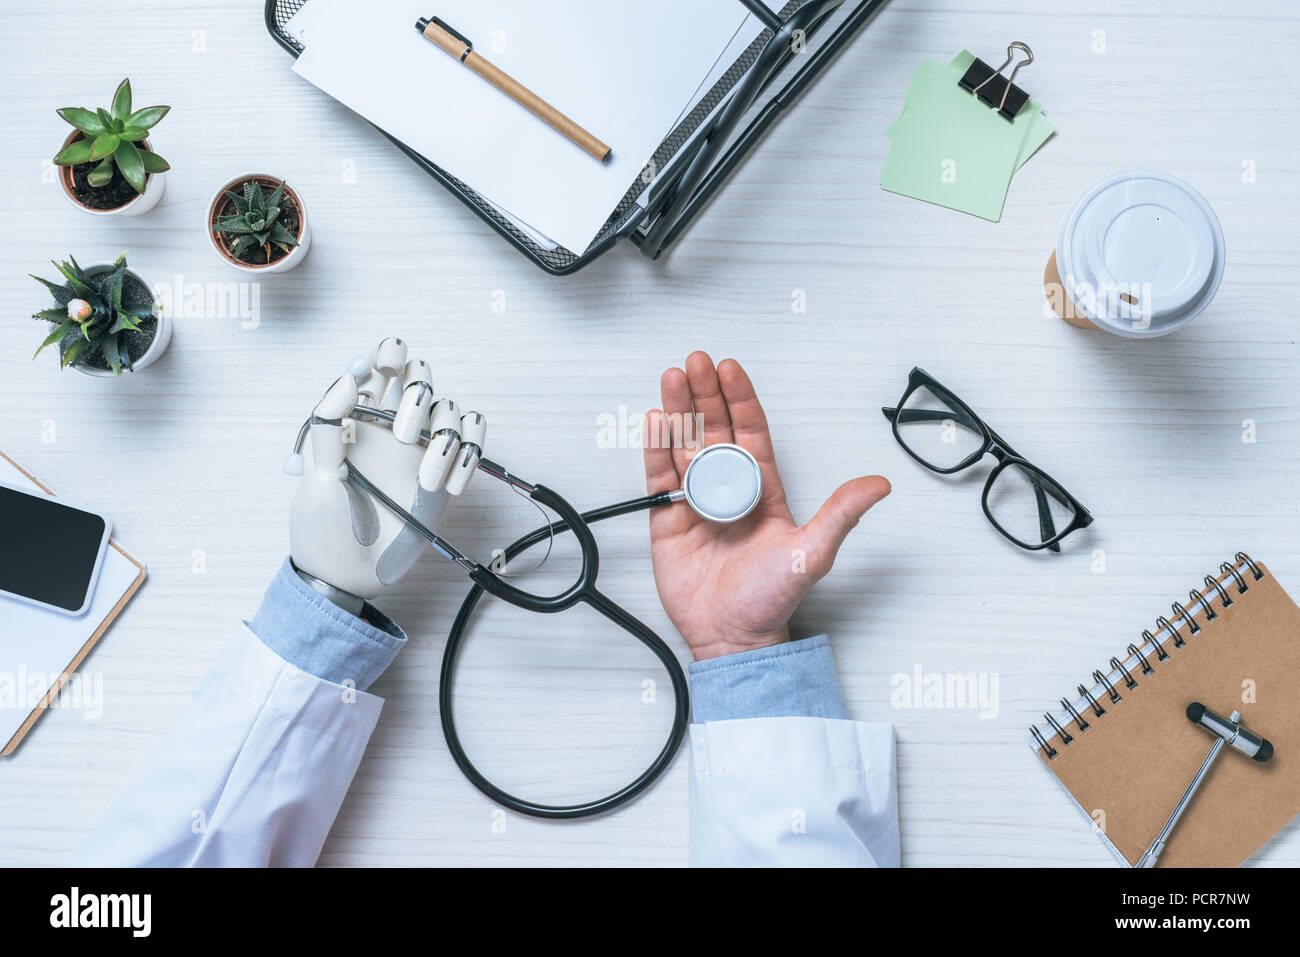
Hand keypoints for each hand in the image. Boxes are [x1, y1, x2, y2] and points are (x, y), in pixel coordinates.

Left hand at [286, 337, 485, 600]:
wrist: (349, 573)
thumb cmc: (323, 524)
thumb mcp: (317, 474)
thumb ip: (328, 422)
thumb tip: (350, 375)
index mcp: (359, 417)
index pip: (380, 364)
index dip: (390, 353)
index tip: (388, 369)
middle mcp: (393, 425)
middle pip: (423, 377)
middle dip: (417, 399)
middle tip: (403, 438)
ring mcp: (422, 448)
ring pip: (452, 410)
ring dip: (445, 441)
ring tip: (425, 481)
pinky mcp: (446, 472)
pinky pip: (473, 440)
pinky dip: (469, 456)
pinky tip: (450, 487)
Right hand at [643, 353, 889, 660]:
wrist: (733, 638)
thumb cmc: (772, 600)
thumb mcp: (814, 552)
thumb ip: (841, 514)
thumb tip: (879, 485)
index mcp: (763, 489)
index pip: (750, 432)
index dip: (741, 399)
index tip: (731, 370)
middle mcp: (728, 489)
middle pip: (714, 429)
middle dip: (705, 394)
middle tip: (696, 363)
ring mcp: (696, 502)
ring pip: (684, 445)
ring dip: (678, 412)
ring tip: (672, 379)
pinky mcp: (668, 520)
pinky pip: (658, 477)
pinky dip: (655, 448)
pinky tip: (654, 421)